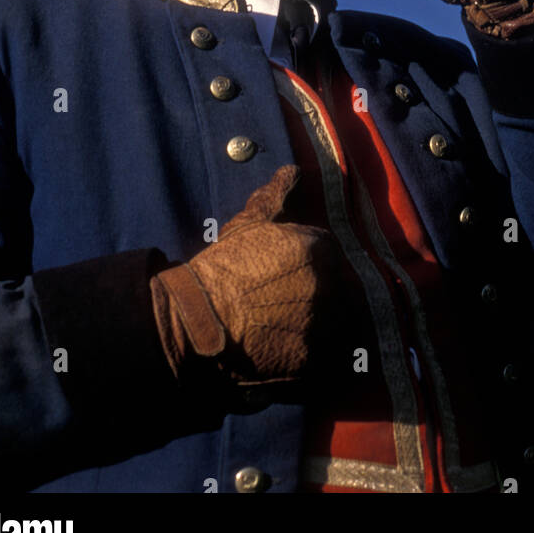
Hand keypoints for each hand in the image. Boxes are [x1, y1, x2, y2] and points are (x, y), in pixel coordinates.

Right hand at [150, 166, 340, 386]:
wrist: (196, 320)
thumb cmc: (221, 268)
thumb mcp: (247, 226)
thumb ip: (274, 197)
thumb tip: (292, 170)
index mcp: (318, 249)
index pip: (328, 255)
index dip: (305, 266)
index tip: (283, 278)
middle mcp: (327, 286)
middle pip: (337, 290)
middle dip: (316, 296)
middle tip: (284, 306)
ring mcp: (323, 326)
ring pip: (337, 324)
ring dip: (321, 327)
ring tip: (288, 330)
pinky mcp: (315, 362)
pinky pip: (329, 358)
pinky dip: (315, 356)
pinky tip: (289, 352)